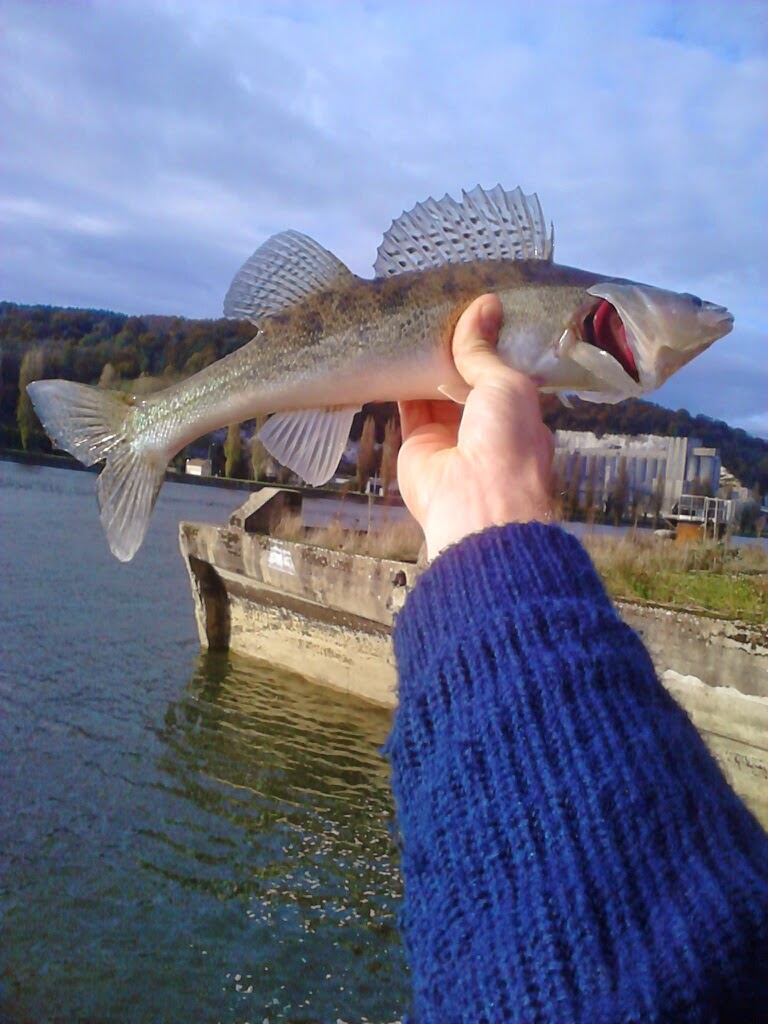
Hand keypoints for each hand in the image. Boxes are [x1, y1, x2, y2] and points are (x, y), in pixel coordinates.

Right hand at [398, 294, 554, 559]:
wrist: (476, 504)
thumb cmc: (508, 442)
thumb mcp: (506, 385)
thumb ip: (484, 351)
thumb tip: (484, 305)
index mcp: (520, 413)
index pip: (503, 371)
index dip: (491, 342)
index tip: (478, 306)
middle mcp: (486, 425)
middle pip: (467, 379)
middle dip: (456, 349)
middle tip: (442, 305)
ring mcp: (451, 435)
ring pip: (435, 391)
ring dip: (427, 363)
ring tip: (417, 319)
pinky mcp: (418, 443)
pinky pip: (408, 406)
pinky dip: (401, 382)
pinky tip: (396, 350)